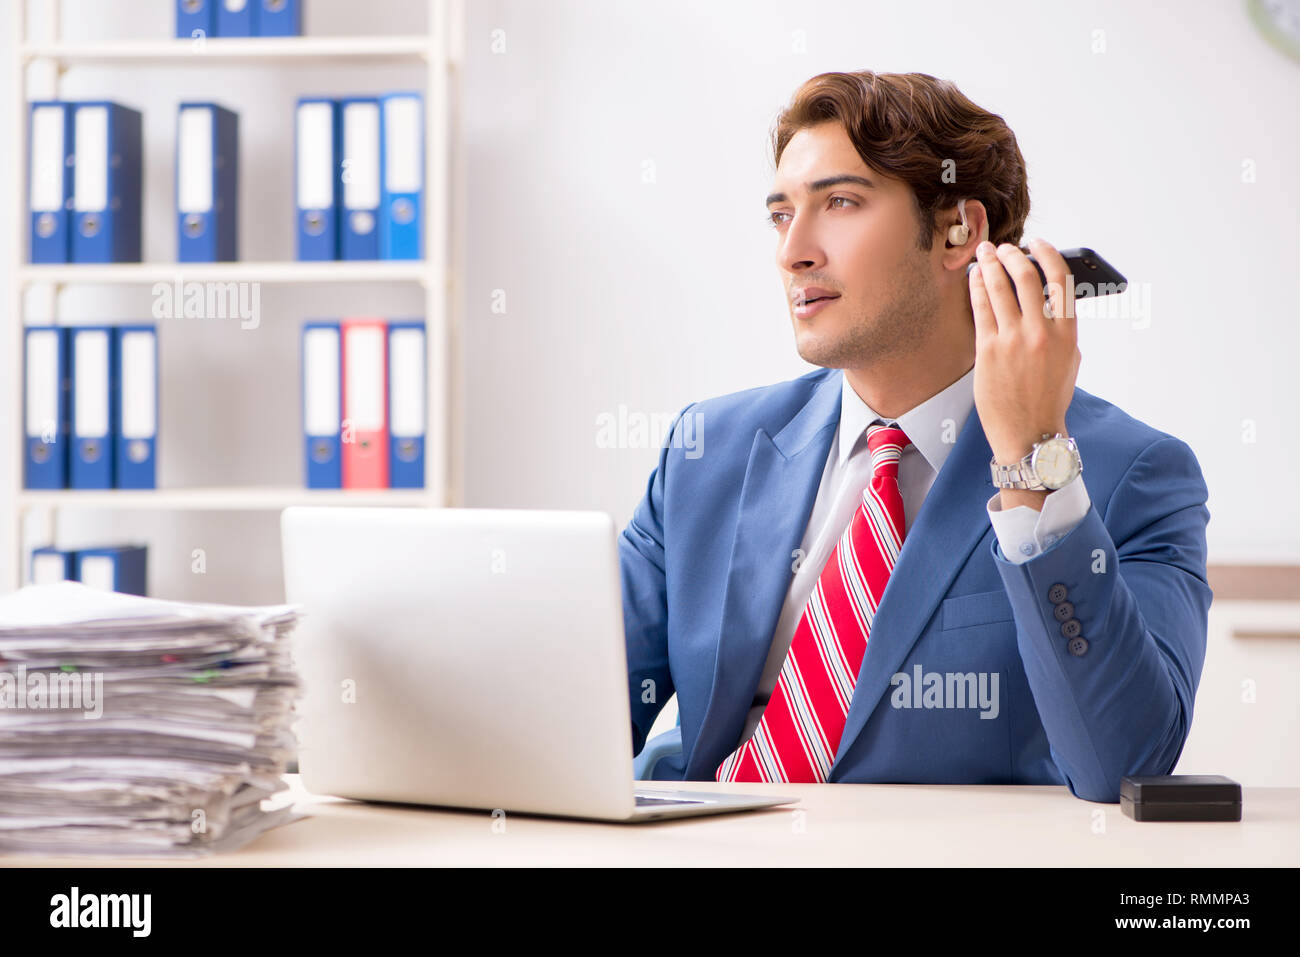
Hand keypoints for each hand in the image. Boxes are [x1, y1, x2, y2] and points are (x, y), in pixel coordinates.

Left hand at [969, 238, 1080, 464]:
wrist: (1029, 432)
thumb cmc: (1048, 398)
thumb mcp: (1069, 360)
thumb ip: (1061, 328)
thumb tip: (1051, 298)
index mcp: (1067, 333)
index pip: (1060, 280)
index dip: (1046, 254)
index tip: (1036, 243)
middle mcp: (1041, 332)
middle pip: (1026, 277)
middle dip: (1012, 254)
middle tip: (1003, 247)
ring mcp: (1013, 340)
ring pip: (999, 288)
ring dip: (990, 265)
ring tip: (984, 254)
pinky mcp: (988, 350)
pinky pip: (980, 308)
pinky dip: (976, 288)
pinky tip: (974, 278)